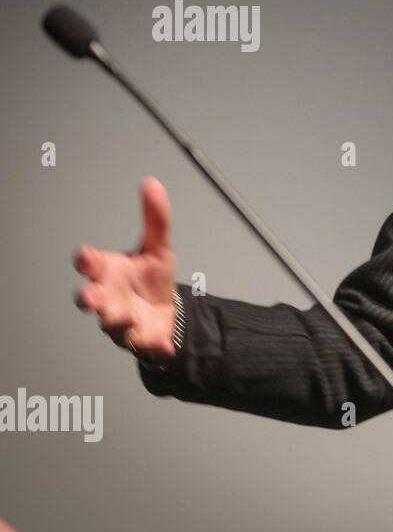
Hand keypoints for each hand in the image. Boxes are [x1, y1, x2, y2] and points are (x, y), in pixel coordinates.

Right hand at [73, 176, 177, 360]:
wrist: (167, 312)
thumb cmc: (150, 279)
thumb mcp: (158, 247)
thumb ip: (155, 219)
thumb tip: (153, 183)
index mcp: (109, 272)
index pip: (90, 264)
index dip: (87, 260)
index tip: (88, 256)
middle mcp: (109, 298)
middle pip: (91, 299)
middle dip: (89, 298)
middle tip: (91, 297)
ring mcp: (122, 321)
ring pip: (113, 324)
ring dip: (118, 321)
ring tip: (128, 317)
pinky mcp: (141, 340)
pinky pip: (146, 346)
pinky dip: (155, 347)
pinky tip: (166, 347)